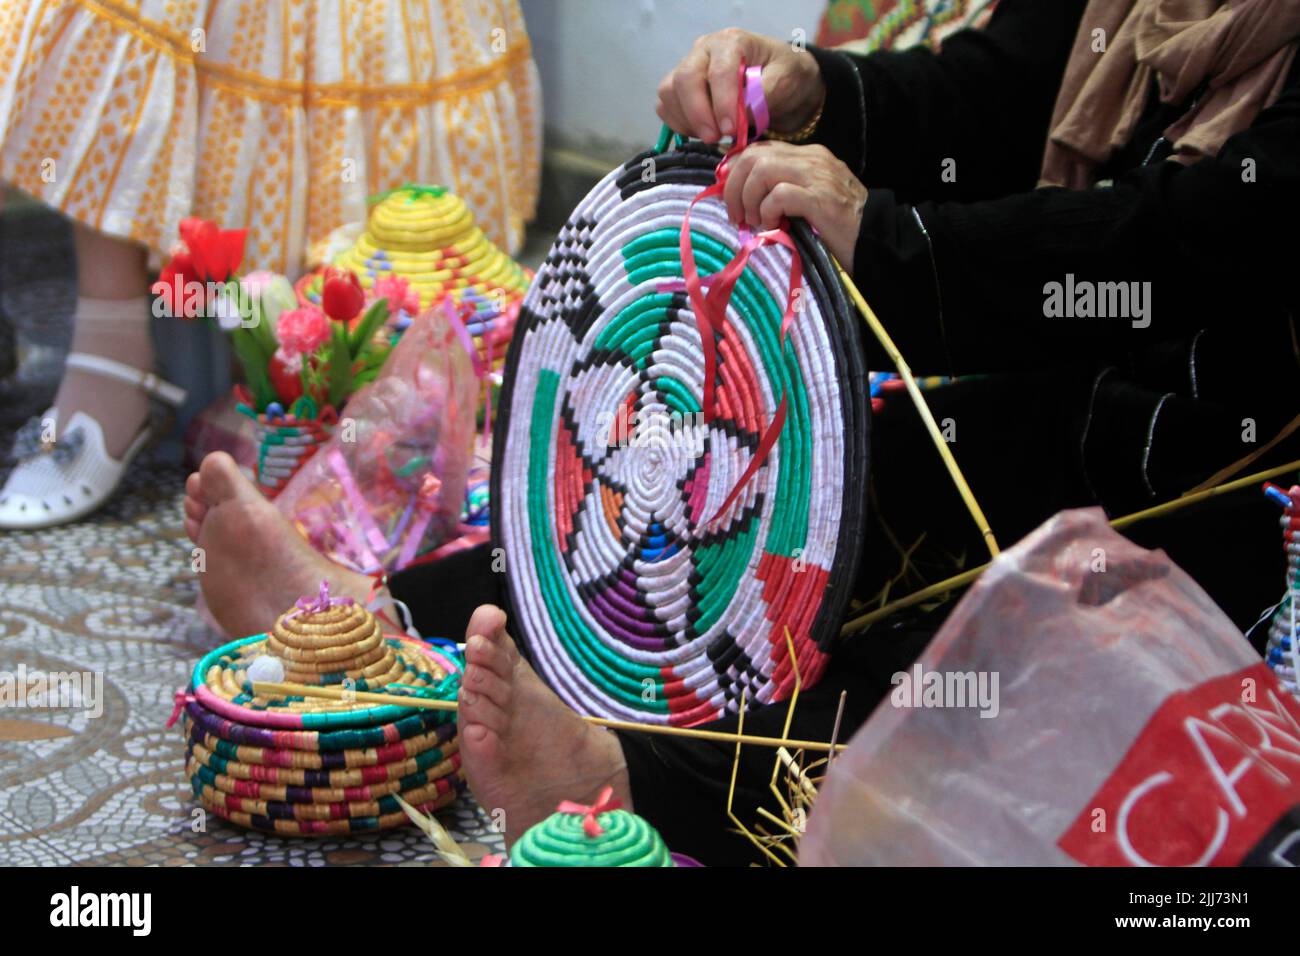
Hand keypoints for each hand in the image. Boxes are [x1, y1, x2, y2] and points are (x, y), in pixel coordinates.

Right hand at [656, 29, 824, 142]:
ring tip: (713, 136)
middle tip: (714, 138)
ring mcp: (688, 66)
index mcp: (732, 42)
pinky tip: (703, 132)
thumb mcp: (786, 80)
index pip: (718, 71)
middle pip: (685, 79)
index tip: (730, 129)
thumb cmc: (785, 75)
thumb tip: (739, 116)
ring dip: (687, 121)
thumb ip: (763, 96)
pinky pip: (666, 107)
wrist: (780, 79)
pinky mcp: (679, 88)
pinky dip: (680, 124)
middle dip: (698, 113)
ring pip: (669, 93)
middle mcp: (704, 50)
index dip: (722, 103)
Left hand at [722, 141, 866, 268]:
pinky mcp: (821, 199)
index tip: (730, 196)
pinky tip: (772, 227)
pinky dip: (767, 212)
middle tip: (737, 215)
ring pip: (762, 170)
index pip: (760, 149)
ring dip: (749, 199)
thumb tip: (744, 197)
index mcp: (808, 156)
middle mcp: (812, 159)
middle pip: (754, 156)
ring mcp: (817, 176)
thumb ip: (782, 190)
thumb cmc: (838, 226)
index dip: (736, 171)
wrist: (876, 241)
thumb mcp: (808, 200)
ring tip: (754, 222)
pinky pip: (779, 195)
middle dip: (735, 187)